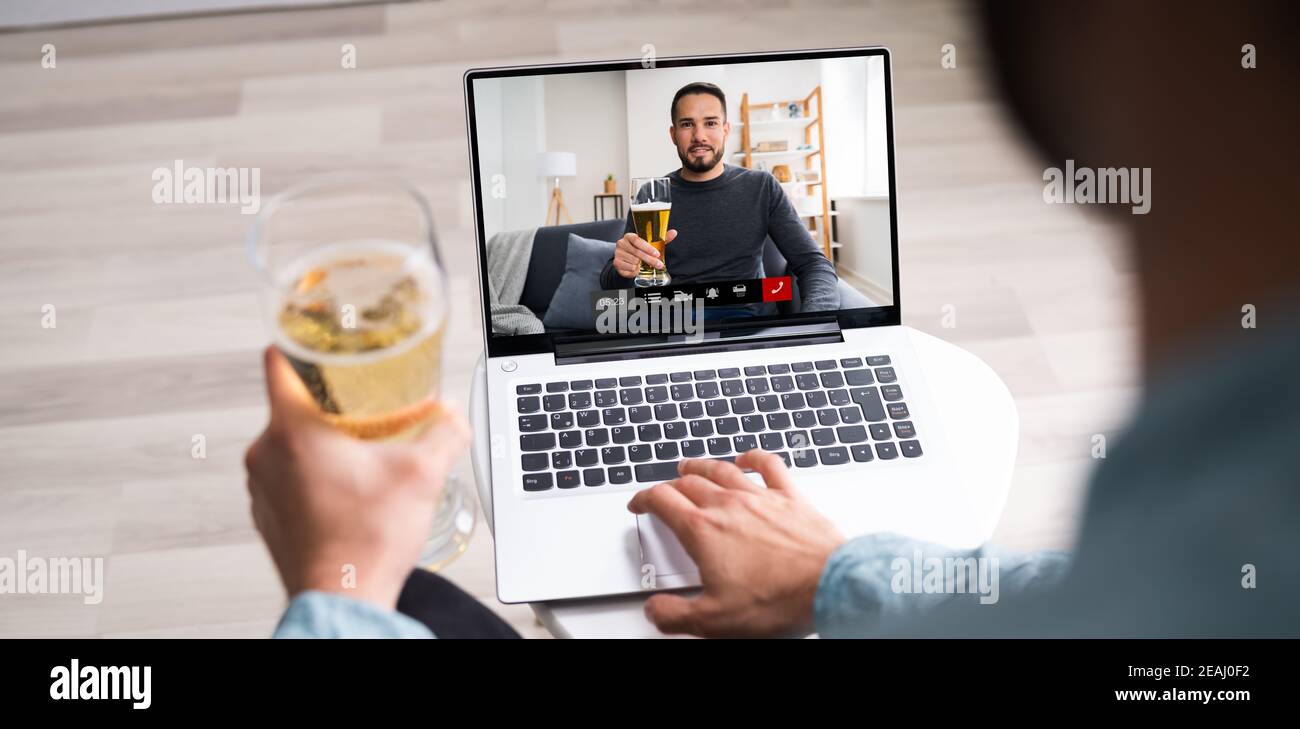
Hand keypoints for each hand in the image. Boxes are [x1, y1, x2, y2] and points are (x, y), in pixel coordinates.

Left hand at [245, 347, 470, 609]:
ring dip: (321, 439)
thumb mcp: (422, 474)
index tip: (319, 339)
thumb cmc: (366, 543)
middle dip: (328, 399)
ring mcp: (262, 487)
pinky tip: (349, 486)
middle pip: (290, 402)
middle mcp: (265, 454)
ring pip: (287, 442)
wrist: (344, 599)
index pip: (277, 360)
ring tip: (362, 448)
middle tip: (364, 403)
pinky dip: (312, 474)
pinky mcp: (268, 515)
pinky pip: (286, 477)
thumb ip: (444, 432)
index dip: (299, 342)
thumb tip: (453, 414)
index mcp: (292, 430)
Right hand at [611, 229, 675, 278]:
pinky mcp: (616, 263)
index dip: (648, 248)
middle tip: (659, 264)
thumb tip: (674, 232)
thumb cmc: (639, 249)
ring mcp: (618, 254)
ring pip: (634, 262)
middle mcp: (621, 243)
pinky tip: (635, 267)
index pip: (638, 240)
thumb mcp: (650, 244)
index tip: (657, 254)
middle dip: (650, 260)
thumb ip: (662, 239)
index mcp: (629, 236)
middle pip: (638, 253)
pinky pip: (629, 269)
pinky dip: (635, 270)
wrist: (625, 258)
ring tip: (641, 263)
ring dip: (640, 265)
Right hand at [627, 451, 845, 636]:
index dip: (644, 499)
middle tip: (663, 490)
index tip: (639, 504)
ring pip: (722, 470)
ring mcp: (761, 497)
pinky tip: (747, 457)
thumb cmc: (778, 600)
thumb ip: (676, 614)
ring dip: (702, 465)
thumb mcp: (714, 620)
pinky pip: (768, 465)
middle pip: (689, 483)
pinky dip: (754, 457)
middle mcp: (729, 506)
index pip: (662, 501)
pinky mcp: (790, 497)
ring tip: (692, 465)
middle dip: (670, 484)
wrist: (829, 586)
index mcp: (704, 531)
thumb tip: (655, 609)